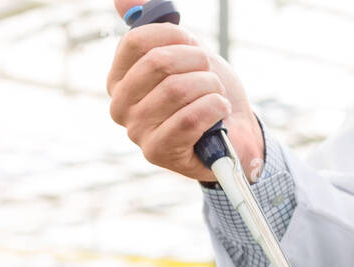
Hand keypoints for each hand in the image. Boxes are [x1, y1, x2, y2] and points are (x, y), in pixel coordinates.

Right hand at [107, 2, 263, 182]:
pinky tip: (220, 112)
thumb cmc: (204, 92)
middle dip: (196, 61)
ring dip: (210, 86)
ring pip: (177, 90)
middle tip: (209, 71)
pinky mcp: (157, 153)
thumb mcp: (182, 52)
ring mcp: (137, 132)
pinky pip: (190, 119)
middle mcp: (120, 106)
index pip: (135, 42)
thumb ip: (153, 26)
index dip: (172, 35)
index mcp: (120, 79)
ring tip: (216, 95)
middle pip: (158, 63)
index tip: (193, 43)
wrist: (233, 132)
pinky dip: (214, 109)